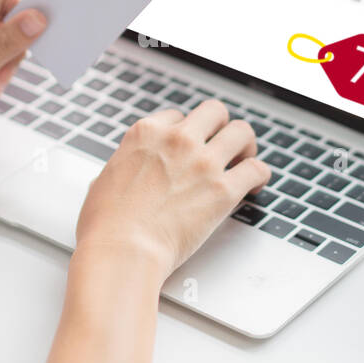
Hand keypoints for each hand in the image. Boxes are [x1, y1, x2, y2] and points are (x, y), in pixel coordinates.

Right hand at [74, 100, 270, 277]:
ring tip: (245, 158)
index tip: (192, 145)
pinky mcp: (223, 190)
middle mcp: (177, 140)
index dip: (187, 132)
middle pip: (214, 112)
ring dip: (245, 145)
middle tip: (224, 144)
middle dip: (221, 126)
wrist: (123, 251)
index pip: (177, 116)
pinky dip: (260, 174)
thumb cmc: (106, 225)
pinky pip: (256, 169)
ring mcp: (203, 162)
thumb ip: (123, 167)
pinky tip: (256, 182)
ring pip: (241, 132)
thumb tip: (125, 171)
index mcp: (146, 134)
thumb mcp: (103, 180)